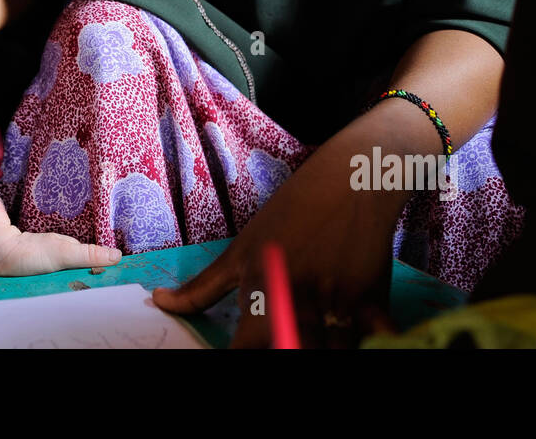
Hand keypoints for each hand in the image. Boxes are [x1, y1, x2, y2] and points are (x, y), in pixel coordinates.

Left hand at [153, 107, 418, 347]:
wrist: (353, 180)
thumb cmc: (292, 212)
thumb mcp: (242, 249)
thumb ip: (201, 287)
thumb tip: (160, 302)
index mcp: (260, 296)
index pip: (244, 351)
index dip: (240, 354)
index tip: (241, 349)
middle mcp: (297, 306)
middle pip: (288, 350)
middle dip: (282, 347)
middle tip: (281, 334)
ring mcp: (338, 308)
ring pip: (331, 353)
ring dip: (322, 347)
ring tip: (313, 332)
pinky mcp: (374, 306)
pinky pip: (373, 340)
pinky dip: (364, 340)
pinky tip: (354, 332)